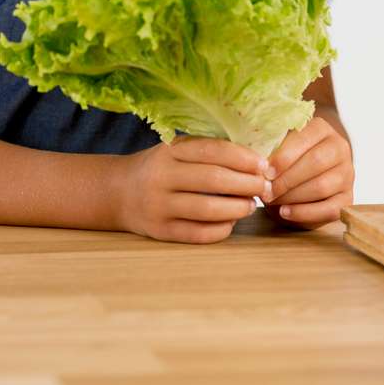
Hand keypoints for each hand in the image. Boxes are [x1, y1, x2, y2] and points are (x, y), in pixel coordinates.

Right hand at [115, 137, 273, 243]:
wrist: (118, 192)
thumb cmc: (160, 168)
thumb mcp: (176, 151)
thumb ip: (208, 151)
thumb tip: (254, 161)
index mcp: (169, 152)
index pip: (213, 151)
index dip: (243, 158)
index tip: (264, 165)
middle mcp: (161, 177)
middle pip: (213, 180)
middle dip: (246, 184)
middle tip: (265, 187)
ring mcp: (159, 206)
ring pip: (207, 210)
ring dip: (237, 208)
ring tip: (251, 205)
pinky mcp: (160, 231)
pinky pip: (198, 233)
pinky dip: (221, 229)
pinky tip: (231, 223)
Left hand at [262, 116, 354, 228]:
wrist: (307, 174)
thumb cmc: (288, 158)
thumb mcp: (280, 147)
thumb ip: (272, 149)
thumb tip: (258, 163)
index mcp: (322, 128)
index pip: (305, 139)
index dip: (283, 157)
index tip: (264, 171)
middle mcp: (339, 148)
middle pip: (315, 163)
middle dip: (286, 179)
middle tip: (265, 191)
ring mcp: (347, 174)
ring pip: (322, 186)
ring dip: (292, 197)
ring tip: (272, 201)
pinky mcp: (348, 198)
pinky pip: (329, 209)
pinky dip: (304, 212)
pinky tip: (285, 212)